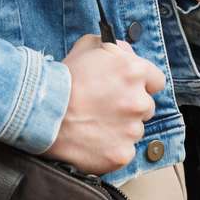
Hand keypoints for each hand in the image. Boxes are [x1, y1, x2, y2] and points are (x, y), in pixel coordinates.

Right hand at [42, 34, 166, 173]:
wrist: (42, 112)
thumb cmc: (64, 78)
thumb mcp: (89, 46)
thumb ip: (116, 48)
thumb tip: (126, 54)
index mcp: (135, 72)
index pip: (157, 80)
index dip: (143, 84)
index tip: (130, 89)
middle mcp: (139, 101)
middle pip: (147, 107)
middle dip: (131, 107)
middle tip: (106, 107)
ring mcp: (132, 130)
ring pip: (135, 130)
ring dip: (121, 128)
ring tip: (94, 124)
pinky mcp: (122, 154)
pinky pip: (123, 151)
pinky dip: (111, 148)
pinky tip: (92, 141)